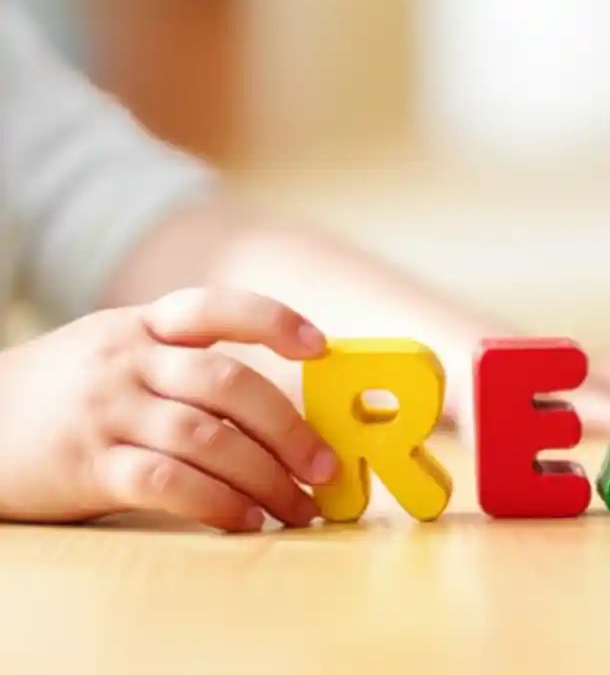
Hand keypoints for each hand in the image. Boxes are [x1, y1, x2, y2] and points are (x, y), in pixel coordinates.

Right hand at [0, 288, 337, 531]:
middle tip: (325, 467)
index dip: (273, 320)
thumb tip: (284, 414)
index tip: (320, 347)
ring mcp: (105, 412)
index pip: (216, 307)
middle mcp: (127, 362)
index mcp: (142, 327)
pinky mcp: (86, 466)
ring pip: (206, 438)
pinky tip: (245, 520)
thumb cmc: (65, 395)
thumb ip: (184, 365)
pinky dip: (216, 503)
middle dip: (288, 427)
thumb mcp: (115, 353)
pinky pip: (165, 483)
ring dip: (264, 477)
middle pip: (227, 382)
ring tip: (298, 507)